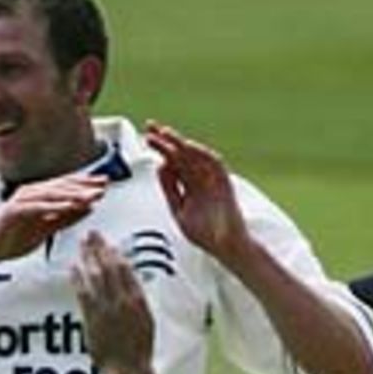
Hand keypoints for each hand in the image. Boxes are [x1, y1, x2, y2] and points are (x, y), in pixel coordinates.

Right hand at [0, 174, 108, 264]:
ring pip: (52, 194)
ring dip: (73, 194)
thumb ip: (64, 219)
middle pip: (62, 186)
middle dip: (84, 185)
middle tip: (104, 184)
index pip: (66, 187)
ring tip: (91, 196)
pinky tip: (69, 206)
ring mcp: (22, 201)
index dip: (86, 185)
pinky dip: (54, 206)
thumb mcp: (44, 229)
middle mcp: (31, 194)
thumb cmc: (10, 239)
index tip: (105, 184)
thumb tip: (87, 209)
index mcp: (39, 197)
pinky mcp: (14, 211)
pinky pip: (38, 207)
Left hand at [72, 231, 155, 373]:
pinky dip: (78, 277)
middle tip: (92, 234)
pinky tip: (73, 266)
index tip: (109, 243)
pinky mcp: (92, 318)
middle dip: (100, 247)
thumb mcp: (146, 321)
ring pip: (96, 275)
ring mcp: (106, 308)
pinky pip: (83, 292)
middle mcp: (122, 300)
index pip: (125, 268)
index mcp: (137, 299)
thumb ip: (137, 302)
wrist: (128, 369)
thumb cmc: (139, 350)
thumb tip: (131, 287)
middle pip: (109, 266)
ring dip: (88, 256)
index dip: (115, 252)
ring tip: (83, 244)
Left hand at [145, 120, 249, 262]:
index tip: (146, 139)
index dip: (160, 150)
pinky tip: (188, 146)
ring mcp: (211, 179)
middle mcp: (199, 179)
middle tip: (150, 127)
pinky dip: (201, 153)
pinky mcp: (224, 181)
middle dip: (165, 140)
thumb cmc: (204, 234)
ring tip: (165, 133)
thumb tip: (160, 167)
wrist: (226, 246)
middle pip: (181, 155)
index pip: (172, 163)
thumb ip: (170, 190)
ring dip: (181, 143)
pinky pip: (213, 163)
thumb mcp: (179, 211)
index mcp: (188, 186)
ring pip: (194, 156)